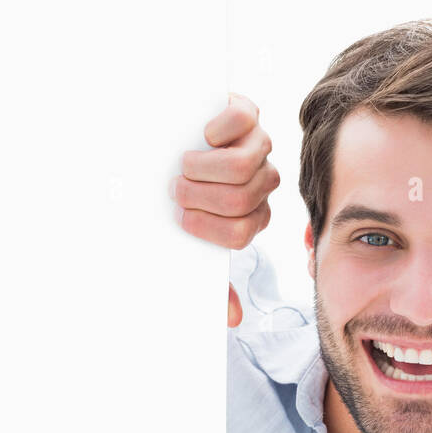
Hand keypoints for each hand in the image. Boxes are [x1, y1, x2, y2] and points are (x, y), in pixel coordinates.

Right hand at [170, 93, 279, 326]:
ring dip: (205, 169)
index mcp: (252, 216)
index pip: (241, 234)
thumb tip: (232, 318)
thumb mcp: (191, 236)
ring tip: (183, 167)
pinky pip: (244, 121)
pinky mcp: (247, 114)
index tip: (182, 219)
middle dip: (201, 199)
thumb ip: (213, 277)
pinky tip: (204, 136)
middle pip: (242, 201)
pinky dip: (221, 129)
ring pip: (245, 167)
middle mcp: (261, 183)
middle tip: (176, 192)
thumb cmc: (182, 195)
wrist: (170, 139)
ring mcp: (258, 147)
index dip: (209, 230)